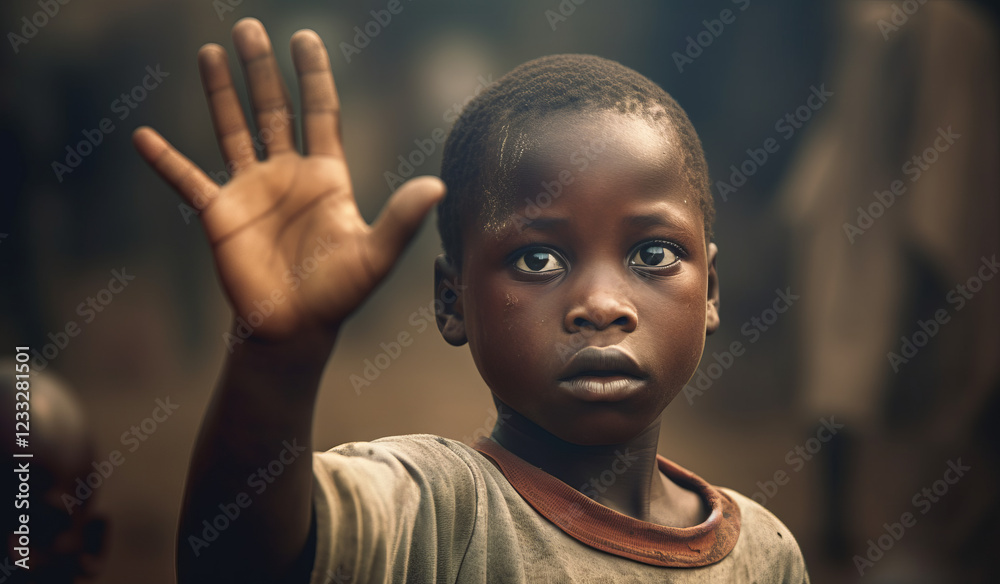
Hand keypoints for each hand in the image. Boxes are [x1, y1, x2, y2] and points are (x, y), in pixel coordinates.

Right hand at [133, 18, 444, 341]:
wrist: (295, 329)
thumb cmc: (339, 294)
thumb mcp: (374, 255)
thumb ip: (401, 219)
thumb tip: (438, 186)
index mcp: (326, 176)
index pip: (319, 112)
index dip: (313, 75)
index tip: (304, 36)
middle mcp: (288, 174)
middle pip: (274, 109)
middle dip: (262, 70)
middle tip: (250, 28)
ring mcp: (251, 191)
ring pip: (233, 130)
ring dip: (221, 93)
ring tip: (210, 52)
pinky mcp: (219, 215)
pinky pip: (186, 182)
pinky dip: (166, 162)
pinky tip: (142, 137)